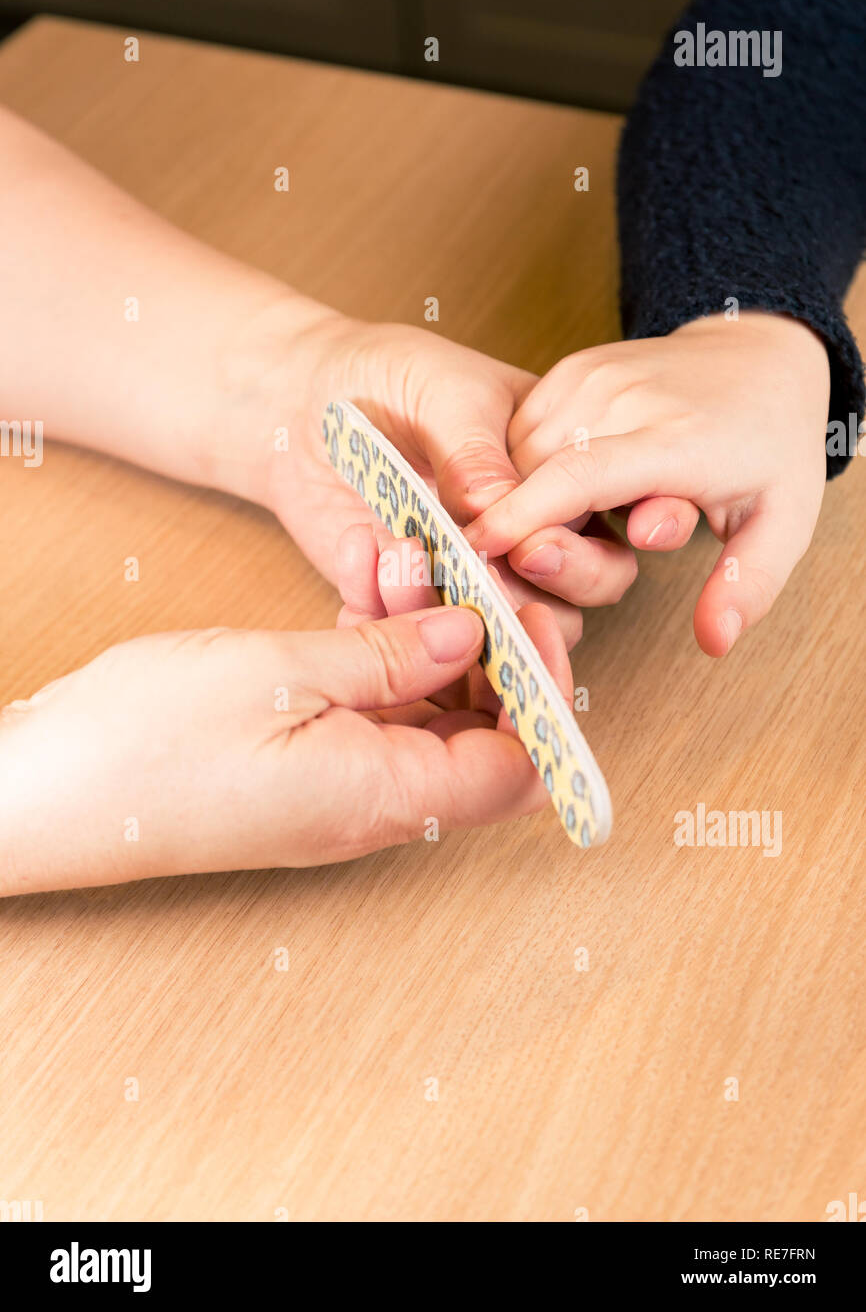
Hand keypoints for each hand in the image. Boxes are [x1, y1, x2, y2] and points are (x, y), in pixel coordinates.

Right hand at [0, 582, 568, 895]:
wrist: (47, 794)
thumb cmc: (147, 743)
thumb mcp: (280, 672)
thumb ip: (388, 658)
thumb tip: (471, 634)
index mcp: (387, 796)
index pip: (523, 765)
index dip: (544, 695)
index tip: (530, 618)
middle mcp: (375, 808)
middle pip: (485, 743)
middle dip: (492, 661)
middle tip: (468, 584)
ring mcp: (338, 795)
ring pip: (430, 726)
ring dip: (434, 656)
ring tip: (408, 584)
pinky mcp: (304, 775)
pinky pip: (376, 725)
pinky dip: (385, 669)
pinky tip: (361, 615)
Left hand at [216, 313, 638, 646]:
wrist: (300, 398)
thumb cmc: (387, 373)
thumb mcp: (441, 388)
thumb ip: (476, 447)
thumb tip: (506, 503)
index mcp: (561, 476)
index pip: (612, 528)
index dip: (599, 547)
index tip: (542, 538)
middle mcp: (530, 533)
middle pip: (581, 598)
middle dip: (541, 591)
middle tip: (487, 565)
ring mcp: (475, 575)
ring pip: (504, 634)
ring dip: (457, 606)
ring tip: (400, 551)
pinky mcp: (414, 603)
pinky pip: (417, 637)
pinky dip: (387, 605)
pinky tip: (359, 551)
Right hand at [464, 312, 830, 654]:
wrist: (760, 356)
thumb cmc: (770, 446)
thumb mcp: (783, 523)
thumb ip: (748, 585)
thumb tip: (714, 641)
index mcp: (677, 440)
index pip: (582, 476)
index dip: (526, 515)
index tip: (481, 550)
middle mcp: (625, 398)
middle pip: (538, 478)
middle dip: (535, 530)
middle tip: (571, 555)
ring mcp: (591, 377)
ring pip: (519, 457)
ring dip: (529, 501)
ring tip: (588, 518)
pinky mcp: (568, 370)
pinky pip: (521, 433)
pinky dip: (526, 470)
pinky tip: (570, 484)